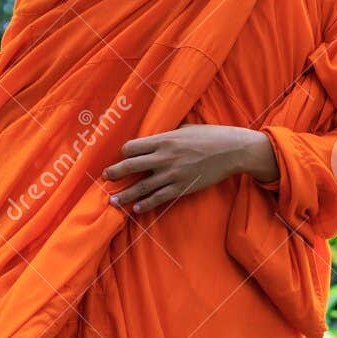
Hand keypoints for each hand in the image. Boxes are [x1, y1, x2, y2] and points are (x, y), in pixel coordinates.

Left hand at [103, 125, 277, 212]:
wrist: (232, 151)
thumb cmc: (210, 136)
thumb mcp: (185, 129)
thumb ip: (167, 135)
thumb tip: (155, 139)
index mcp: (163, 140)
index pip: (132, 148)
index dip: (124, 153)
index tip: (121, 158)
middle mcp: (164, 157)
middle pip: (130, 166)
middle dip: (114, 173)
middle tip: (105, 178)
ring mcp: (172, 174)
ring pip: (141, 187)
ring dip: (124, 195)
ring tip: (113, 201)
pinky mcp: (181, 187)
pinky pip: (159, 198)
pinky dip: (146, 204)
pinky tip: (137, 208)